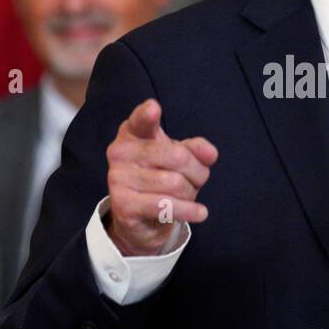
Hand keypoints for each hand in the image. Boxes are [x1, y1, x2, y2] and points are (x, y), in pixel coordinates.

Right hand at [104, 99, 217, 256]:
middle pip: (177, 156)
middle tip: (196, 180)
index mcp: (132, 133)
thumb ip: (196, 150)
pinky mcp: (123, 205)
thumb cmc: (161, 179)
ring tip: (187, 196)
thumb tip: (210, 153)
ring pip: (175, 183)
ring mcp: (118, 179)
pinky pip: (166, 205)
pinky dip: (188, 210)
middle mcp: (120, 152)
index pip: (140, 121)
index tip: (153, 108)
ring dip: (191, 194)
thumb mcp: (181, 159)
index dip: (147, 115)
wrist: (142, 219)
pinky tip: (199, 212)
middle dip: (197, 172)